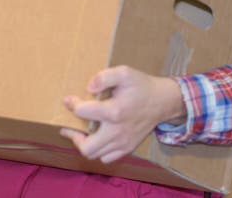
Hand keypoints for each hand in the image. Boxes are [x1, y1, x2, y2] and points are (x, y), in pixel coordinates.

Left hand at [60, 65, 184, 163]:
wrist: (162, 101)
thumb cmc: (141, 86)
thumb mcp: (124, 73)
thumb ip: (105, 77)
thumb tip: (89, 88)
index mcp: (114, 111)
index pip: (83, 112)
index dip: (72, 104)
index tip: (69, 100)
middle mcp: (117, 131)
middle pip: (86, 147)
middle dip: (73, 136)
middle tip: (70, 125)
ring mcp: (122, 143)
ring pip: (94, 154)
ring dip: (84, 143)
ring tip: (82, 131)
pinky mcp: (127, 148)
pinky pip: (106, 158)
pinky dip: (98, 150)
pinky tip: (97, 137)